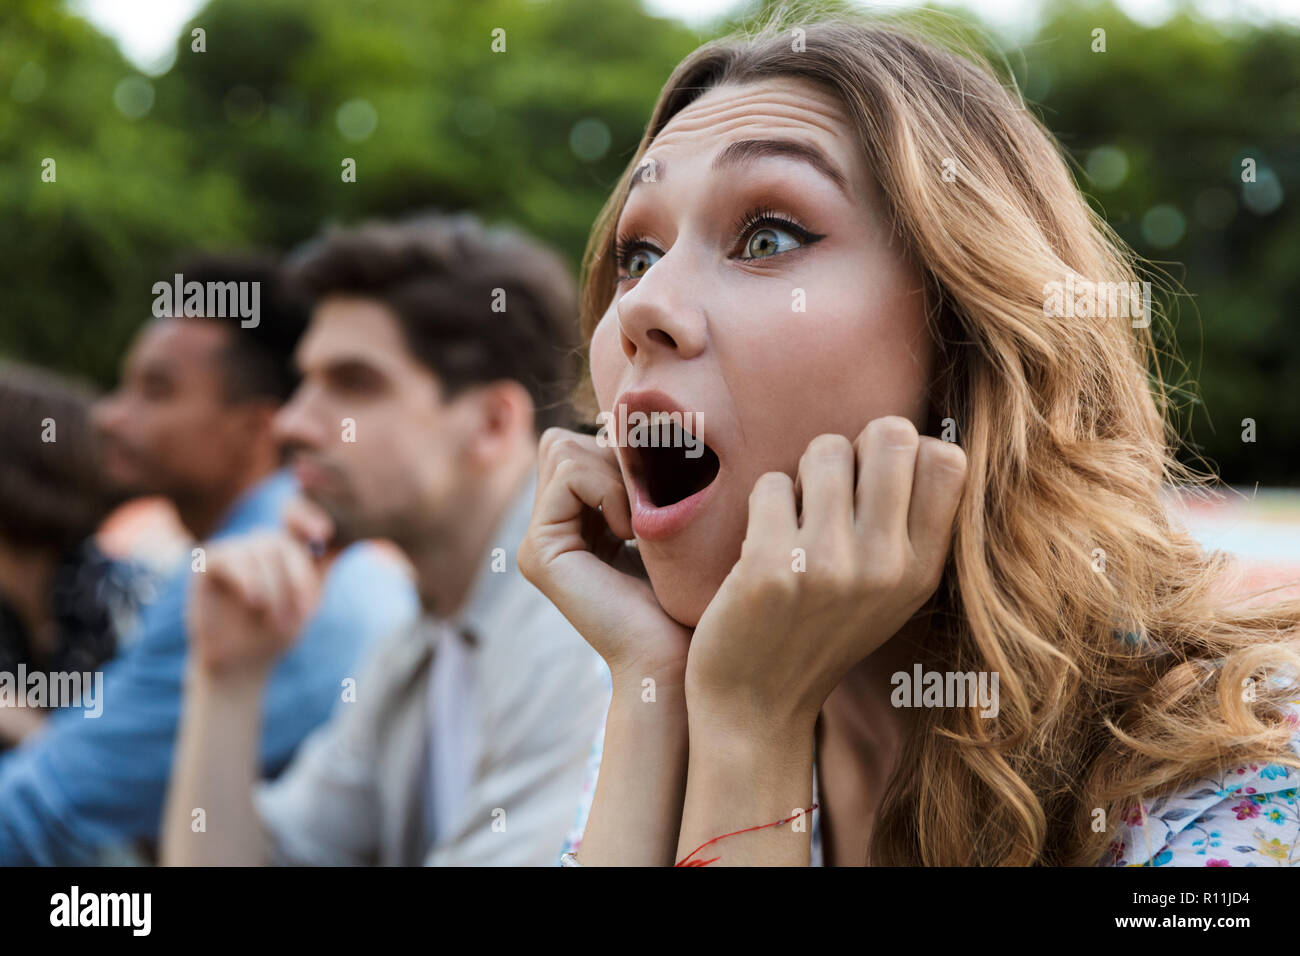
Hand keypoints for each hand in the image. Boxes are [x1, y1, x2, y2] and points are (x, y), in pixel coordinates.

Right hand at [185, 496, 334, 679]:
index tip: (323, 533)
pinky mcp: (207, 563)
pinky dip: (246, 578)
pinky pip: (228, 558)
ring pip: (257, 551)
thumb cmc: (276, 633)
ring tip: (274, 618)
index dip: (306, 517)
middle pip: (281, 542)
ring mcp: (231, 551)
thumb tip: (347, 543)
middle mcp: (257, 545)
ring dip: (273, 586)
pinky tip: (253, 600)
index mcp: (284, 551)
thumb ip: (320, 573)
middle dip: (296, 579)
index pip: (294, 518)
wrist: (241, 663)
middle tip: (301, 614)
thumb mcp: (306, 604)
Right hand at [517, 427, 690, 680]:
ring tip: (642, 522)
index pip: (580, 444)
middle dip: (612, 456)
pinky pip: (568, 474)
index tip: (661, 494)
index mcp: (577, 522)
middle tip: (651, 503)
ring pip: (562, 448)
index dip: (620, 451)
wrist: (682, 658)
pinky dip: (607, 490)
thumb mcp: (670, 517)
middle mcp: (550, 530)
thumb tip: (637, 417)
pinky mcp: (540, 552)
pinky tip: (631, 532)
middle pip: (564, 441)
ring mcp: (539, 542)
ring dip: (614, 473)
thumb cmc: (693, 595)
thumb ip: (646, 473)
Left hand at [685, 416, 966, 733]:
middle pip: (889, 435)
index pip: (949, 460)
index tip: (877, 483)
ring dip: (803, 475)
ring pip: (824, 450)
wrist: (757, 704)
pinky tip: (764, 545)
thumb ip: (909, 525)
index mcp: (923, 570)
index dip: (908, 451)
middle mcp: (886, 567)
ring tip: (796, 521)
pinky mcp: (771, 568)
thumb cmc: (822, 629)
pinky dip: (763, 504)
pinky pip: (770, 484)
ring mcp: (829, 567)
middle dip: (854, 447)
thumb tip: (909, 433)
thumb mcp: (891, 591)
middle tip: (832, 489)